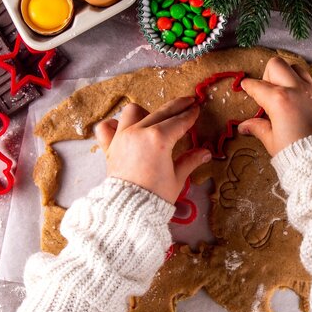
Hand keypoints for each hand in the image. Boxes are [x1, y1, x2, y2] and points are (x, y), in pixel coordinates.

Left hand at [94, 97, 211, 203]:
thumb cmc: (155, 195)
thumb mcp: (178, 178)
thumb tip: (205, 153)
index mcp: (159, 139)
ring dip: (146, 112)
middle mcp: (139, 132)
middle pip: (161, 112)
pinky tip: (122, 128)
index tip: (197, 108)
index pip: (179, 122)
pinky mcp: (109, 146)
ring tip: (154, 119)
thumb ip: (190, 161)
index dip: (190, 115)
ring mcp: (122, 137)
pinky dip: (114, 125)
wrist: (129, 209)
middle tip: (188, 102)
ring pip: (133, 112)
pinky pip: (106, 127)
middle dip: (177, 106)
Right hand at [239, 57, 311, 155]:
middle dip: (267, 74)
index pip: (258, 86)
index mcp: (278, 100)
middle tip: (265, 91)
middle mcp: (294, 89)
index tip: (245, 86)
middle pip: (276, 65)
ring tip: (281, 91)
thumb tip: (244, 126)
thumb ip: (258, 128)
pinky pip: (307, 79)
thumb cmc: (296, 152)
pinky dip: (297, 82)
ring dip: (285, 74)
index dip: (248, 86)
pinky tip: (294, 98)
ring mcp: (309, 91)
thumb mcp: (272, 141)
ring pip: (294, 67)